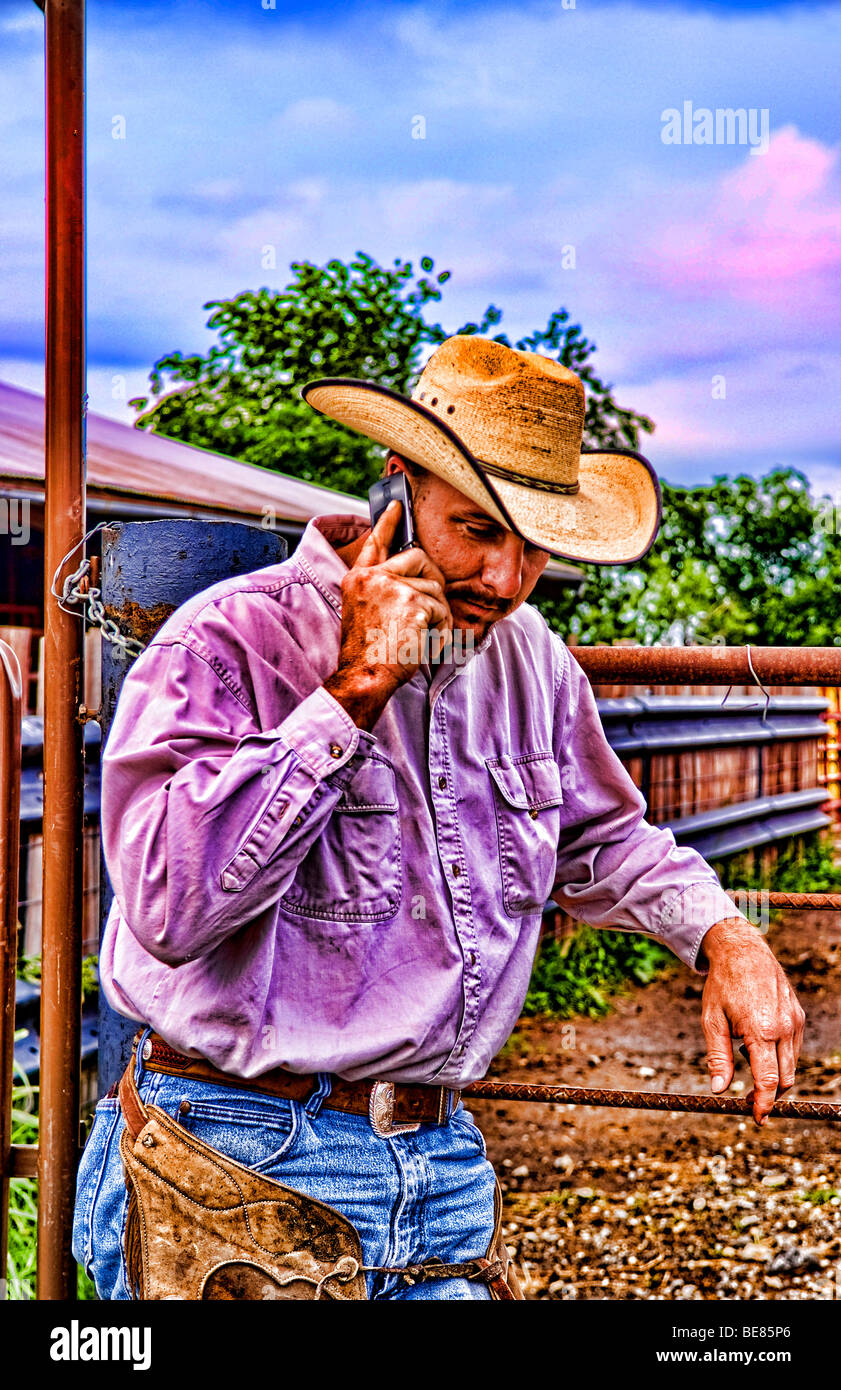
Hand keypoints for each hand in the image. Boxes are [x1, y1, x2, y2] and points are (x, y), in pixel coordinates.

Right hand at [323, 500, 453, 727]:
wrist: (365, 675)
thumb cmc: (369, 654)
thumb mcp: (365, 614)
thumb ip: (383, 591)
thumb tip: (415, 579)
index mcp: (357, 579)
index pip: (375, 543)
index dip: (387, 523)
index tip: (397, 505)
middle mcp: (371, 577)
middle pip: (419, 559)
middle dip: (433, 583)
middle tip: (431, 611)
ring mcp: (391, 586)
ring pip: (435, 588)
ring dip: (438, 616)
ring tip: (422, 637)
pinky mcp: (411, 600)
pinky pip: (441, 608)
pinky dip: (441, 630)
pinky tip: (425, 643)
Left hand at [699, 916, 804, 1126]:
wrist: (743, 951)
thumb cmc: (723, 985)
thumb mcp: (711, 1020)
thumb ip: (718, 1057)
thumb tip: (718, 1090)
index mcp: (761, 1030)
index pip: (768, 1080)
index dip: (763, 1103)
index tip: (757, 1118)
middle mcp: (784, 1027)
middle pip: (784, 1078)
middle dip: (769, 1094)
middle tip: (748, 1099)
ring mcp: (794, 1021)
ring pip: (791, 1065)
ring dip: (774, 1075)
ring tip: (746, 1060)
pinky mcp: (798, 1016)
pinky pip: (793, 1047)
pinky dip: (778, 1056)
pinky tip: (757, 1044)